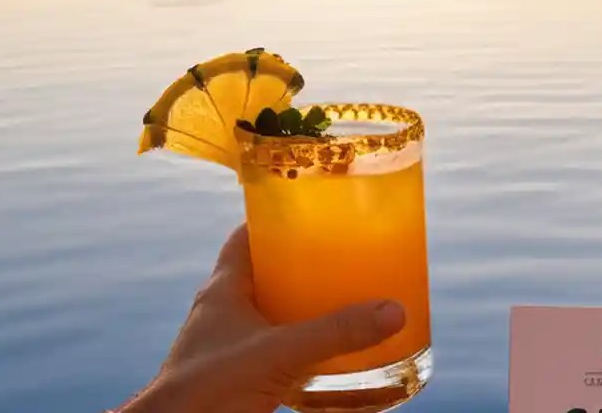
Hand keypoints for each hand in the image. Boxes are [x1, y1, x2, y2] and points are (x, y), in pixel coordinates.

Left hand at [117, 226, 405, 412]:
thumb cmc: (209, 388)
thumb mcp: (279, 353)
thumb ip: (334, 333)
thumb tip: (392, 311)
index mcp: (224, 288)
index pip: (246, 236)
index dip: (276, 220)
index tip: (313, 213)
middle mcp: (222, 311)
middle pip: (265, 273)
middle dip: (301, 268)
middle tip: (342, 261)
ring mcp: (226, 344)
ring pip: (269, 313)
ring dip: (300, 310)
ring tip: (342, 305)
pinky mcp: (235, 375)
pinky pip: (272, 351)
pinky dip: (297, 349)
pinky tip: (325, 357)